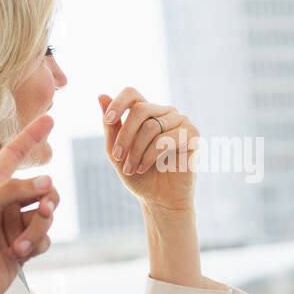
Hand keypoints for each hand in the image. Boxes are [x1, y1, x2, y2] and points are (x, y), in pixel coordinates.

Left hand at [0, 115, 57, 293]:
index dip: (30, 136)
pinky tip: (19, 254)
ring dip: (39, 228)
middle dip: (46, 198)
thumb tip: (47, 181)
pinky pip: (45, 237)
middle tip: (43, 210)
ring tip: (22, 243)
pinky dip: (36, 244)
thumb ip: (14, 191)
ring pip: (47, 214)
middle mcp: (5, 202)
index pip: (13, 154)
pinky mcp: (24, 246)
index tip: (49, 117)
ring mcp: (15, 225)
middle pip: (42, 187)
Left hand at [99, 88, 196, 211]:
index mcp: (147, 113)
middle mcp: (165, 113)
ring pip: (151, 126)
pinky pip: (166, 139)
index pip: (132, 93)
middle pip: (140, 109)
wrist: (160, 200)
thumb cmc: (139, 176)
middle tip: (117, 156)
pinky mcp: (192, 135)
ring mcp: (181, 122)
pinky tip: (145, 167)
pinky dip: (151, 155)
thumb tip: (101, 95)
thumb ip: (111, 126)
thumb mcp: (117, 151)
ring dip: (136, 151)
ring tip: (131, 169)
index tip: (109, 121)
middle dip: (125, 136)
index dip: (118, 103)